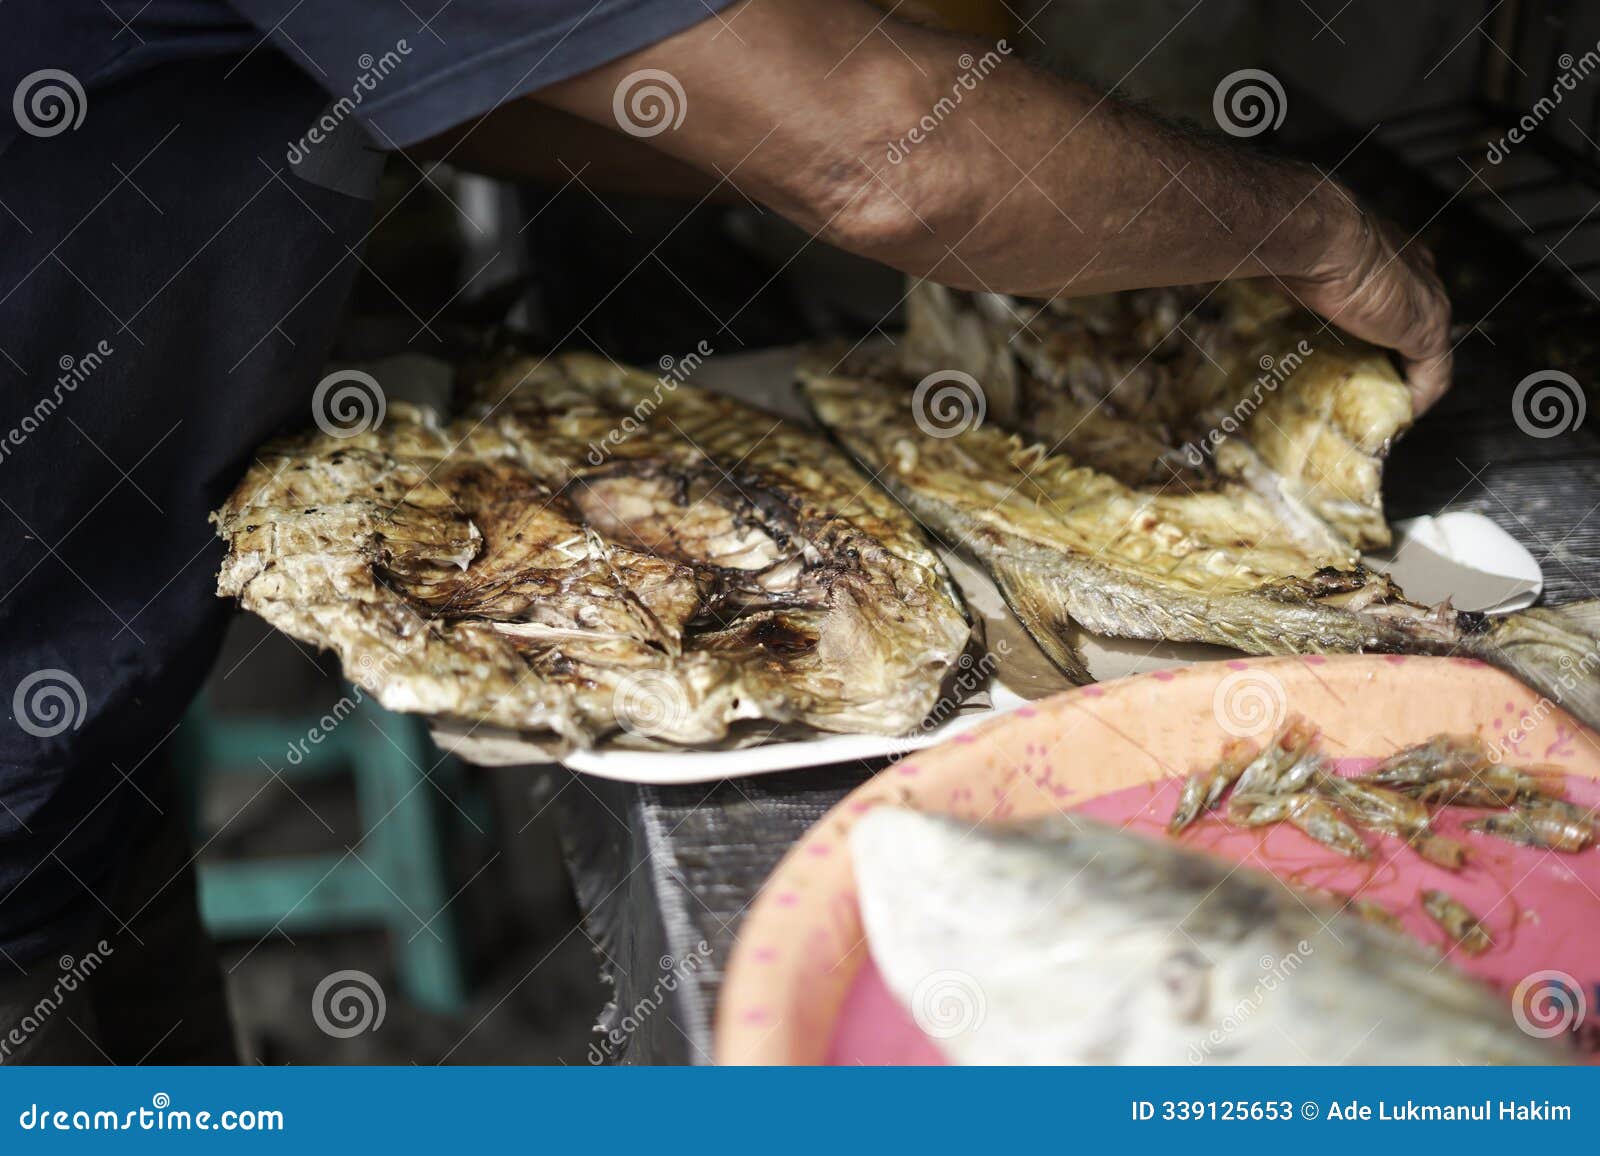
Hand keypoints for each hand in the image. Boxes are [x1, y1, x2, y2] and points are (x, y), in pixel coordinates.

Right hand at [1283, 192, 1452, 414]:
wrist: (1315, 233)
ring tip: (1382, 407)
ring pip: (1425, 351)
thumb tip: (1247, 286)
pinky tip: (1401, 415)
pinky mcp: (1427, 328)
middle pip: (1412, 323)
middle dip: (1391, 355)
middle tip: (1364, 386)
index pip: (1392, 295)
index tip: (1353, 353)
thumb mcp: (1288, 263)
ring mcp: (1425, 300)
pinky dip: (1419, 396)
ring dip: (1405, 380)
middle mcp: (1414, 272)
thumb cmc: (1295, 240)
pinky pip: (1434, 374)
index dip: (1376, 326)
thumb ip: (1286, 278)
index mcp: (1384, 252)